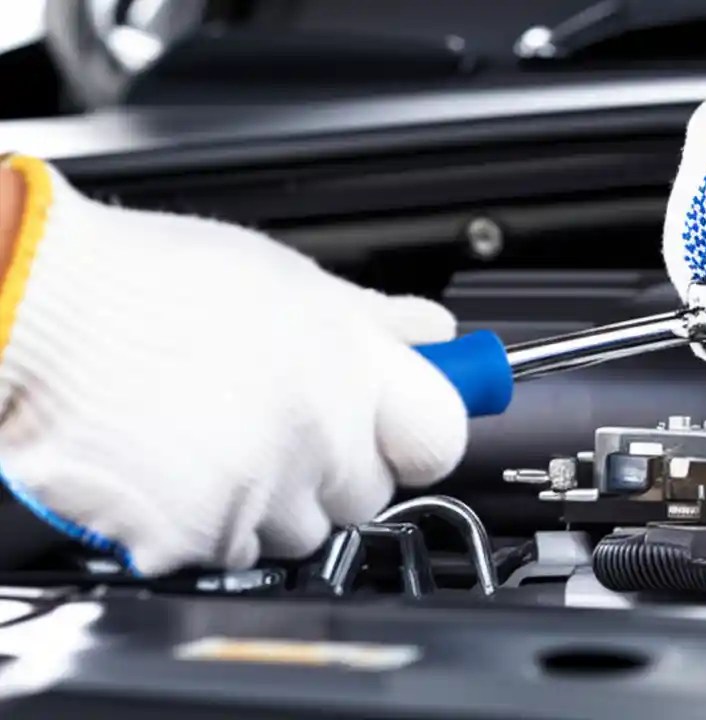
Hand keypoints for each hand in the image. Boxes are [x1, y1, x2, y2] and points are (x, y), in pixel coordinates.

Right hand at [0, 156, 467, 575]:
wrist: (38, 306)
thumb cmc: (151, 284)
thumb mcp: (286, 278)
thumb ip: (373, 318)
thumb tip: (436, 335)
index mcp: (349, 365)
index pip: (440, 437)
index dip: (419, 434)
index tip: (404, 431)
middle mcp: (315, 433)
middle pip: (370, 494)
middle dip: (338, 469)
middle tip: (285, 426)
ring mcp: (258, 490)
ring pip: (303, 532)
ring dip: (275, 502)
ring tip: (217, 438)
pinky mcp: (196, 536)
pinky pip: (232, 555)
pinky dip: (210, 526)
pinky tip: (178, 467)